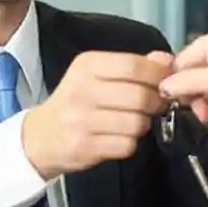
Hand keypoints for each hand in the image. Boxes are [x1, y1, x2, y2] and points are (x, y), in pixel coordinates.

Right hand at [22, 51, 169, 179]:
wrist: (40, 136)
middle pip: (139, 96)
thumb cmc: (75, 101)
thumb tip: (167, 60)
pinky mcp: (85, 146)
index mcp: (87, 65)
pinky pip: (126, 145)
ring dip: (142, 124)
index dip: (158, 75)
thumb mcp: (97, 74)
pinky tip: (118, 137)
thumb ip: (133, 66)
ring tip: (132, 122)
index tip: (166, 82)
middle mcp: (82, 90)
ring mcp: (82, 120)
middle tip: (154, 105)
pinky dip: (129, 143)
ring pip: (136, 123)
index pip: (134, 66)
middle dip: (155, 103)